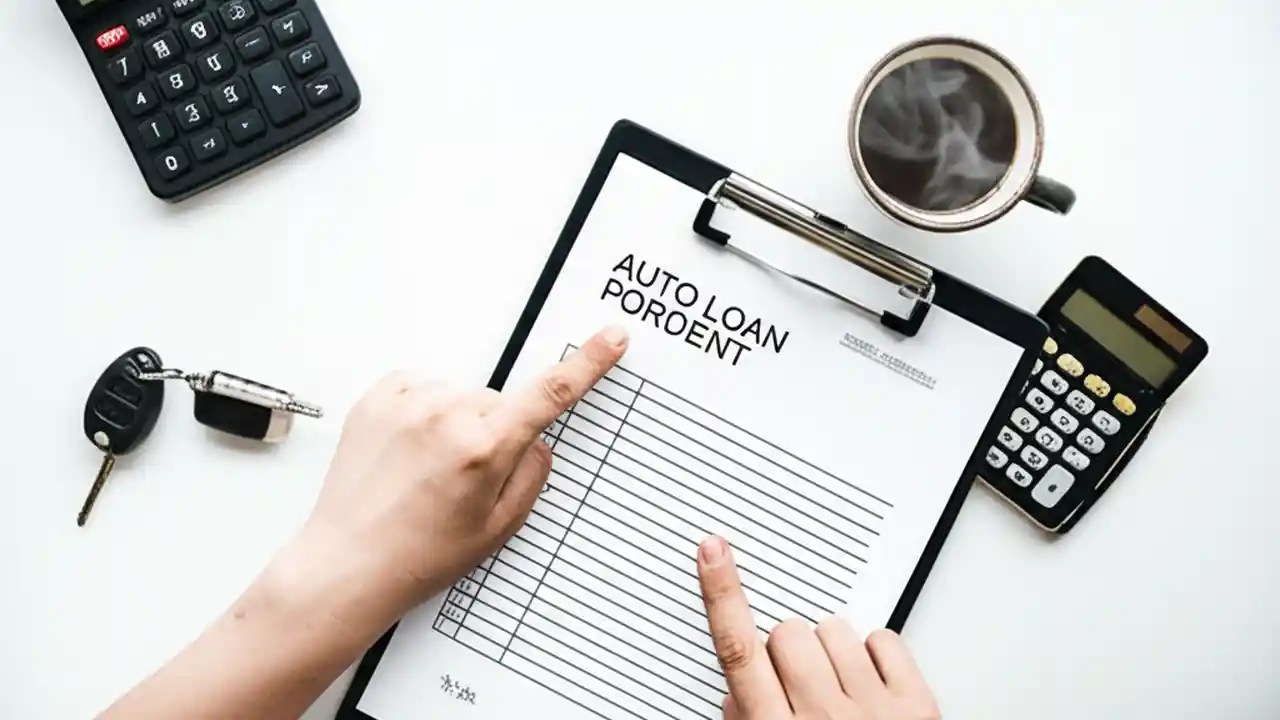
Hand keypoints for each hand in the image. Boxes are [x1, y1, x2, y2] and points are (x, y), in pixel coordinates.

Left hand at [298, 326, 628, 627]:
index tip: (610, 338)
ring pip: (459, 395)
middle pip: (498, 401)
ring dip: (454, 422)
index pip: (551, 393)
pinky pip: (421, 388)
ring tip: (427, 471)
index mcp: (485, 447)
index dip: (588, 362)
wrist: (348, 564)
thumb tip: (536, 439)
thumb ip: (532, 475)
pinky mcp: (376, 400)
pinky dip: (423, 412)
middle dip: (494, 431)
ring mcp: (408, 404)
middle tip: (463, 480)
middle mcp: (447, 415)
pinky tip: (410, 452)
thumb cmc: (418, 555)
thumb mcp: (499, 528)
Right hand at [697, 537, 939, 719]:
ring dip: (831, 653)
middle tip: (799, 686)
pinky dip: (877, 655)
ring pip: (834, 630)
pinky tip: (872, 684)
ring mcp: (873, 709)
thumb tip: (737, 701)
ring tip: (840, 691)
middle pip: (786, 634)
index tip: (713, 553)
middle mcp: (822, 718)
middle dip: (786, 651)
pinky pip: (884, 640)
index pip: (738, 650)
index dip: (722, 594)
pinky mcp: (917, 704)